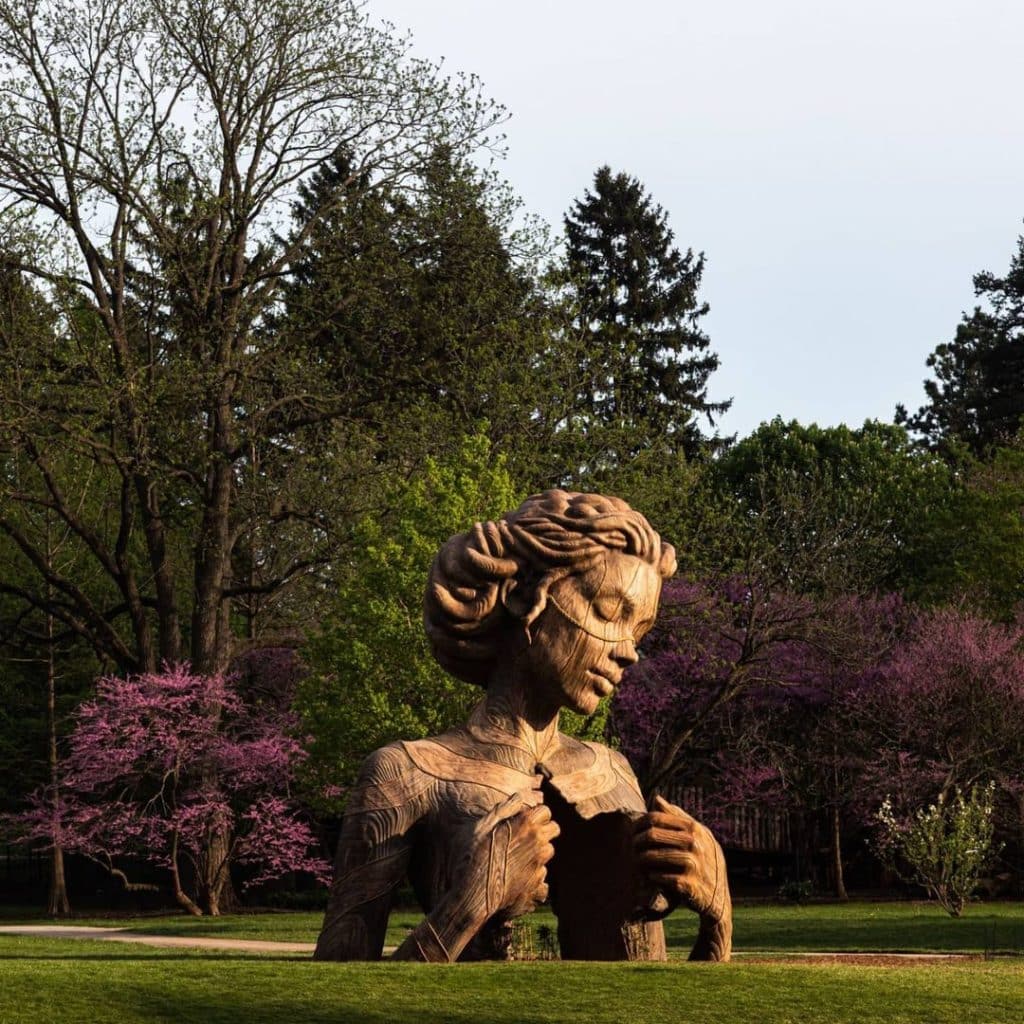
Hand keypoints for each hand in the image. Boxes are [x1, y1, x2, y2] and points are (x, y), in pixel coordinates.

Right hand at [459, 781, 560, 921]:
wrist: (471, 895)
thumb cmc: (472, 857)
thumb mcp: (482, 826)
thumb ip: (504, 809)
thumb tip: (519, 797)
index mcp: (526, 825)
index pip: (545, 812)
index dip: (535, 815)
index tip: (526, 820)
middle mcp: (538, 844)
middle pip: (553, 831)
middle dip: (542, 831)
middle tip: (524, 837)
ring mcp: (539, 866)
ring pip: (547, 854)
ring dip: (537, 854)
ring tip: (516, 859)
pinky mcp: (537, 888)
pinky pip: (542, 879)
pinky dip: (533, 879)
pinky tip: (517, 880)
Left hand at [633, 795, 728, 923]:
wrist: (719, 897)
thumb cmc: (705, 860)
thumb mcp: (698, 836)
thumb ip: (677, 817)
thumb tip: (656, 798)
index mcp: (695, 829)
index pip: (658, 818)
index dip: (640, 823)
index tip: (632, 830)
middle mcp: (696, 844)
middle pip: (654, 835)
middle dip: (637, 841)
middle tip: (630, 846)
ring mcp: (694, 865)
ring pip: (656, 856)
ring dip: (642, 859)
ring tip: (636, 860)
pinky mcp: (690, 885)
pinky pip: (663, 877)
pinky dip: (653, 876)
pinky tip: (649, 875)